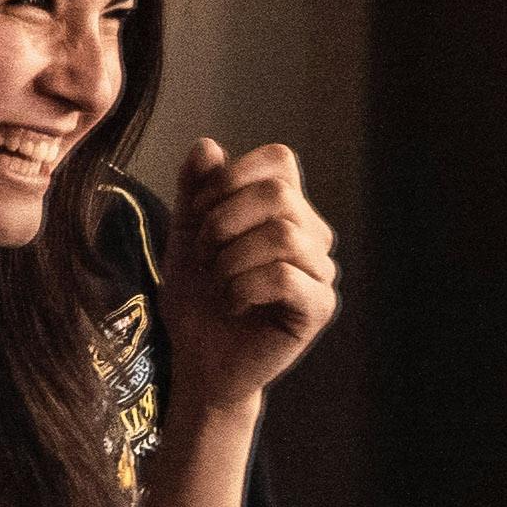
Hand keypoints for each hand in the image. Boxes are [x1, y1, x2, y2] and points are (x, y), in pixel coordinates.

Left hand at [163, 138, 338, 415]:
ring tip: (218, 283)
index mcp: (286, 208)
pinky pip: (287, 277)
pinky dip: (245, 287)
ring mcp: (321, 271)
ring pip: (283, 235)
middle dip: (223, 221)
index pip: (279, 159)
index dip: (230, 178)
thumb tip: (208, 145)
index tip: (199, 215)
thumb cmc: (197, 299)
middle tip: (203, 256)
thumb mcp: (185, 237)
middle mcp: (312, 233)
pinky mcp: (319, 307)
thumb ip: (195, 191)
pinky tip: (233, 303)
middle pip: (278, 193)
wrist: (199, 361)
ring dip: (231, 258)